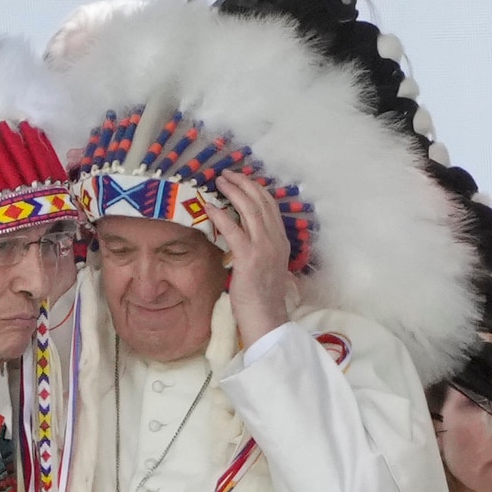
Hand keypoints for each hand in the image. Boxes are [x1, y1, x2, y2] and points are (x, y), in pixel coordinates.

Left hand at [204, 168, 295, 346]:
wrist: (266, 317)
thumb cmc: (262, 296)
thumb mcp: (266, 265)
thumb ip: (260, 246)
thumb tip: (244, 232)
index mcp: (281, 240)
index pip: (270, 205)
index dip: (255, 188)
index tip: (240, 179)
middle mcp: (275, 239)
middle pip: (260, 201)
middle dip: (242, 183)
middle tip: (226, 174)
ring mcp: (263, 248)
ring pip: (249, 209)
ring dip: (232, 192)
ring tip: (218, 182)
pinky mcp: (248, 258)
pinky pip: (233, 229)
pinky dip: (221, 215)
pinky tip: (209, 207)